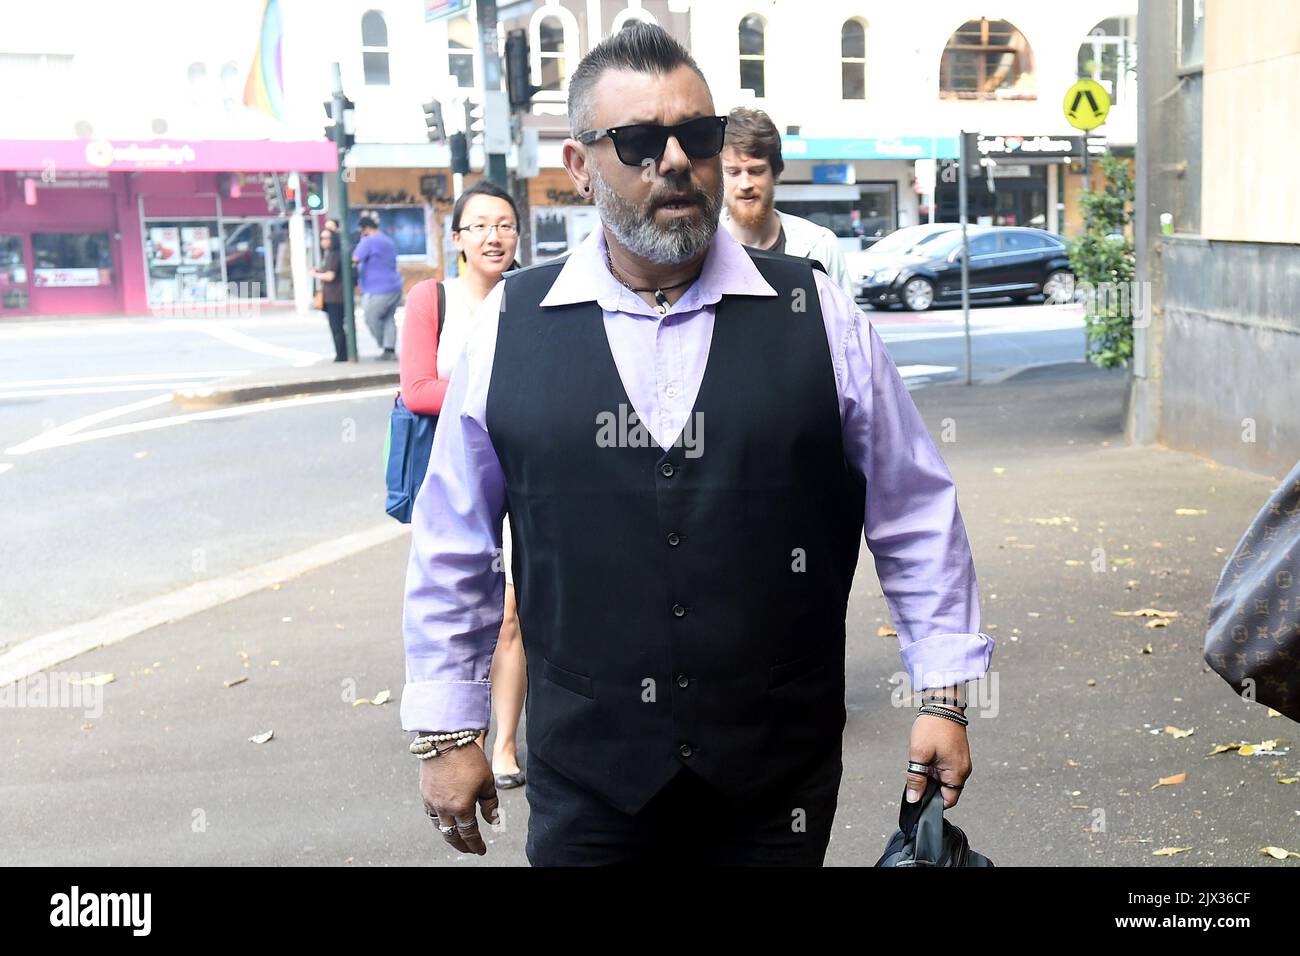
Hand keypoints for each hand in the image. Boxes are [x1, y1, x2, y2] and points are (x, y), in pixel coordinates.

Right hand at [418, 740, 499, 854]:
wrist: (444, 739)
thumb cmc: (469, 758)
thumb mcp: (486, 780)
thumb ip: (489, 803)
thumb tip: (492, 820)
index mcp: (462, 807)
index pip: (469, 833)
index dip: (476, 844)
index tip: (481, 850)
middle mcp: (444, 808)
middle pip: (452, 835)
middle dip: (461, 845)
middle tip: (469, 849)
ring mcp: (432, 801)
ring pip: (439, 826)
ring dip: (448, 834)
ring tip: (456, 836)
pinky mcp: (424, 793)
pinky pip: (430, 813)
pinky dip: (438, 820)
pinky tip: (443, 818)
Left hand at [905, 710, 971, 809]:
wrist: (942, 704)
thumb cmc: (933, 726)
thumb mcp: (919, 754)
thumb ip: (916, 779)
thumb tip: (913, 798)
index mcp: (958, 773)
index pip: (947, 801)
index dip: (931, 802)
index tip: (917, 798)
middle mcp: (962, 770)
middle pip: (944, 791)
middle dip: (929, 787)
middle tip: (915, 777)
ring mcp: (960, 762)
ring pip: (942, 779)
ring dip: (930, 776)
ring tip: (921, 762)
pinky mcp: (956, 755)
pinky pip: (944, 769)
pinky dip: (933, 767)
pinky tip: (925, 758)